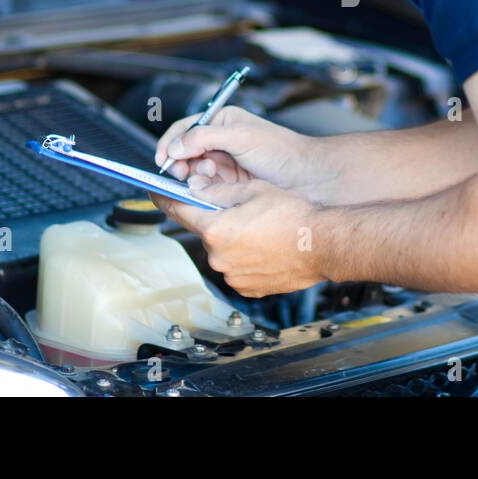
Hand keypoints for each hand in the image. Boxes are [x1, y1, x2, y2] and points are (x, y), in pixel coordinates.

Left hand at [149, 179, 324, 297]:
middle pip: (204, 231)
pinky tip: (264, 247)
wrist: (323, 244)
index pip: (177, 210)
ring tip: (260, 229)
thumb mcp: (252, 190)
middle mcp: (218, 257)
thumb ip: (218, 192)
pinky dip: (243, 257)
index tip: (154, 191)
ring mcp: (232, 276)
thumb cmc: (293, 215)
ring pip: (220, 250)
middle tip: (240, 209)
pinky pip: (235, 268)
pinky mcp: (245, 288)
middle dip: (215, 219)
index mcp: (216, 229)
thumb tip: (196, 190)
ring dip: (231, 239)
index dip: (164, 198)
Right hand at [153, 106, 315, 193]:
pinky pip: (206, 188)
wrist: (308, 179)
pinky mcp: (229, 186)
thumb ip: (205, 138)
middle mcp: (220, 142)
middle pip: (184, 153)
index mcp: (222, 122)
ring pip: (193, 173)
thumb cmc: (283, 152)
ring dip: (195, 177)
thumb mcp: (241, 137)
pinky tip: (213, 190)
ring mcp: (224, 164)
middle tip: (182, 172)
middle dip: (181, 163)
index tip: (162, 159)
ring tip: (207, 177)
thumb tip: (175, 146)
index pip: (185, 129)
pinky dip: (204, 190)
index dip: (170, 143)